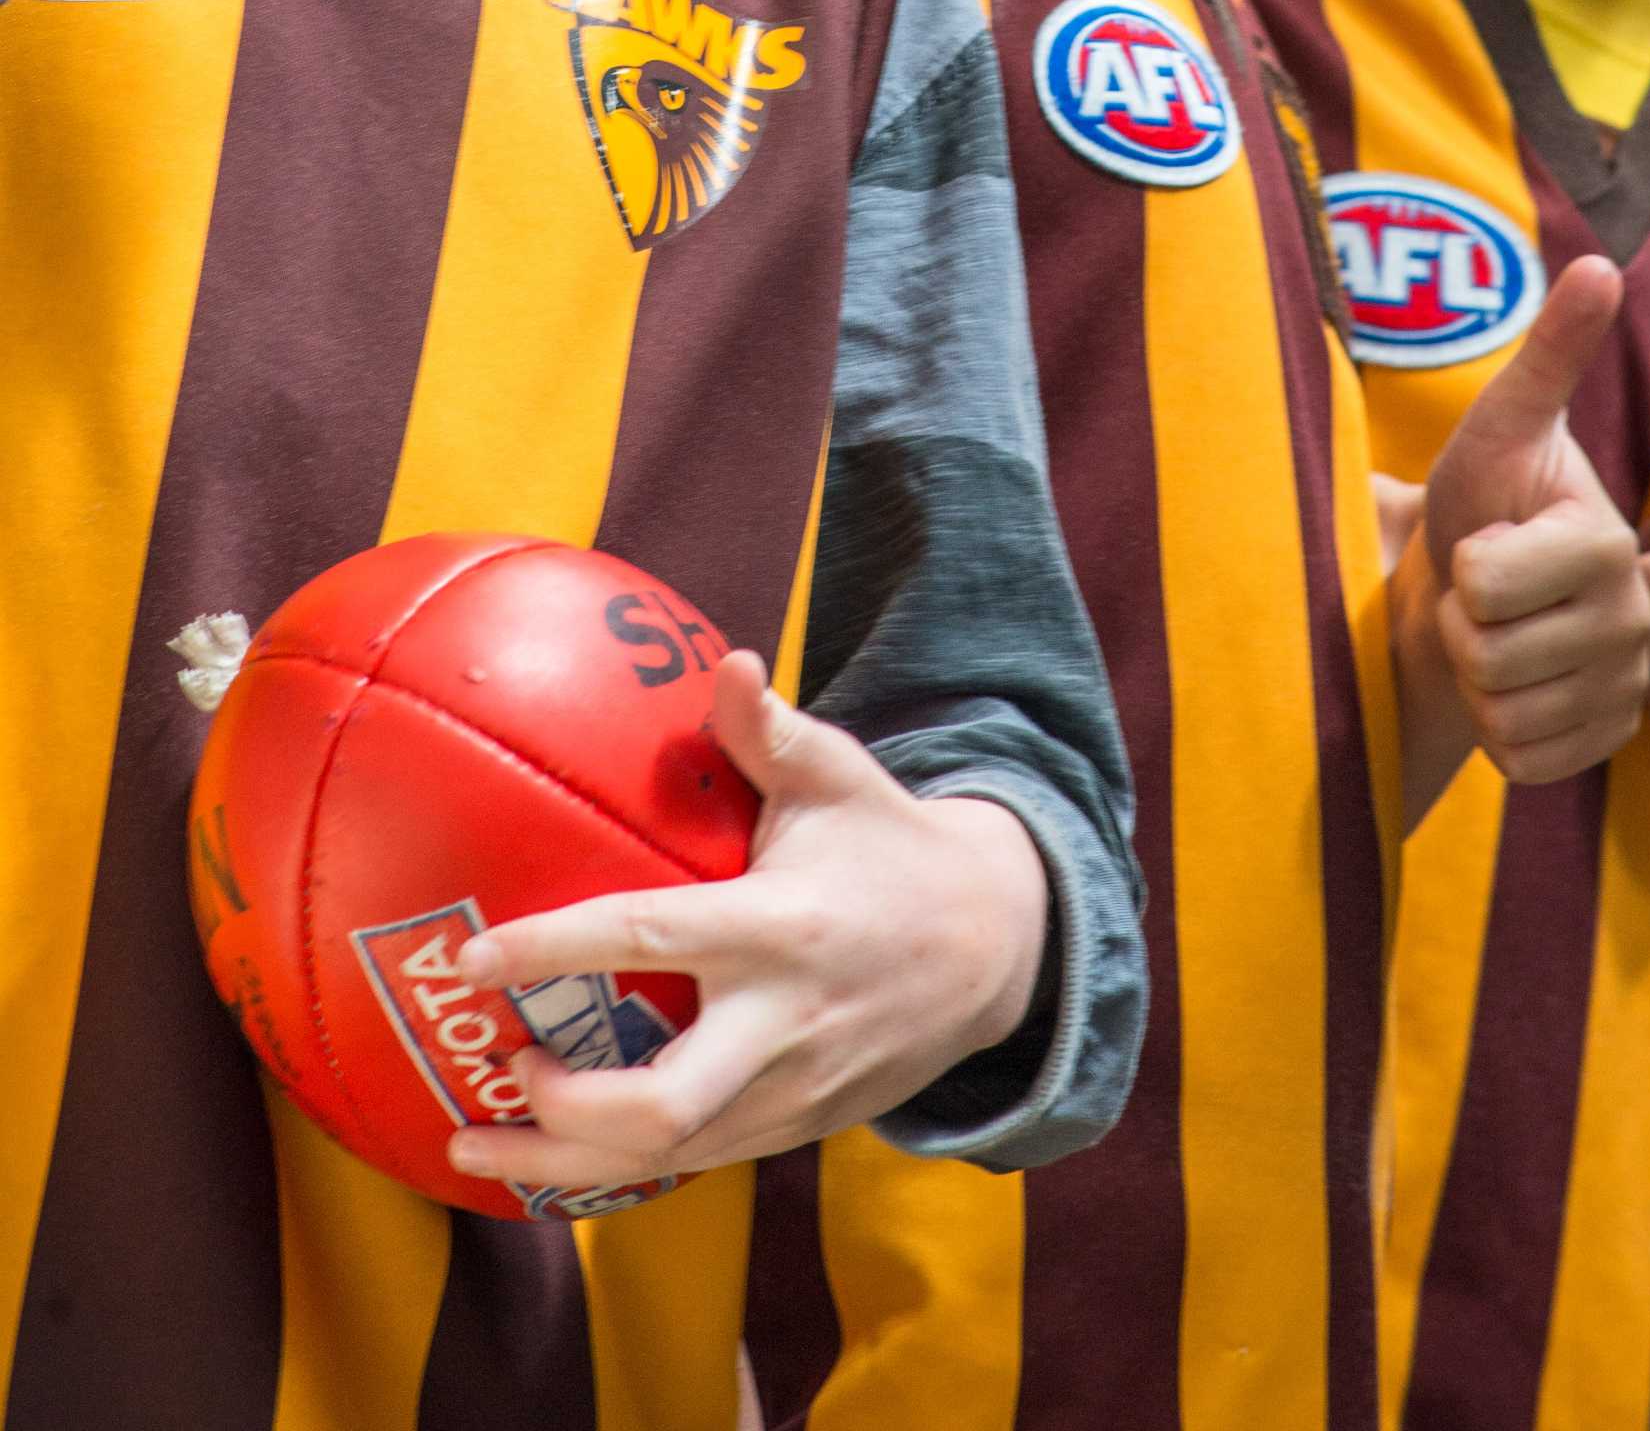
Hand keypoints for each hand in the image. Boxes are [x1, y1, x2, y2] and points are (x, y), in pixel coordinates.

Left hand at [440, 652, 1048, 1195]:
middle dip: (559, 1113)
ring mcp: (791, 1091)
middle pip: (660, 1108)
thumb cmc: (891, 847)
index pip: (648, 939)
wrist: (997, 949)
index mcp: (777, 928)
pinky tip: (551, 1155)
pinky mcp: (797, 1127)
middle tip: (497, 1073)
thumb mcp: (841, 778)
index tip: (472, 957)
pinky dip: (617, 1169)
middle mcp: (781, 1024)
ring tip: (478, 1144)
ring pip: (667, 1158)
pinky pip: (695, 1163)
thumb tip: (727, 661)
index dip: (553, 949)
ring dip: (564, 1163)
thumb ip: (770, 731)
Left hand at [1403, 256, 1649, 804]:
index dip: (1460, 565)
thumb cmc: (1481, 504)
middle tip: (1483, 596)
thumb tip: (1600, 261)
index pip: (1484, 580)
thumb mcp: (1504, 426)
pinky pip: (1522, 758)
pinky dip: (1496, 733)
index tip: (1487, 539)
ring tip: (1494, 639)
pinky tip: (1512, 693)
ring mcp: (1632, 691)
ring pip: (1502, 714)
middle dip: (1460, 626)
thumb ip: (1551, 354)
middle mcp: (1644, 621)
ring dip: (1473, 682)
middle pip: (1488, 654)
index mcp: (1615, 541)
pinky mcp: (1607, 748)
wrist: (1473, 599)